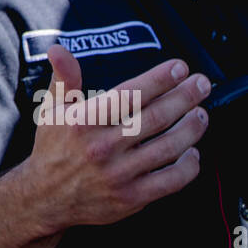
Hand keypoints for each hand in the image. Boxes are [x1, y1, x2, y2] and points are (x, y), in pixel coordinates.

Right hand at [23, 44, 210, 233]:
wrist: (46, 197)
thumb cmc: (53, 148)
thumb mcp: (51, 109)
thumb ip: (63, 78)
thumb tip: (59, 49)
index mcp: (84, 121)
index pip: (130, 94)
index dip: (160, 79)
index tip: (180, 67)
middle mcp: (102, 147)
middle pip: (156, 117)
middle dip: (184, 97)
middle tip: (202, 84)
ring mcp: (118, 174)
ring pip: (168, 147)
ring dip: (191, 128)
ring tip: (201, 113)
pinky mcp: (131, 198)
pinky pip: (171, 181)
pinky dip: (188, 165)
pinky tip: (193, 152)